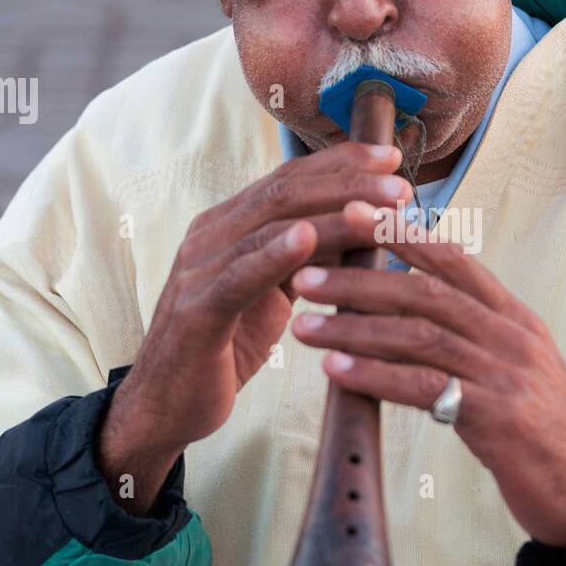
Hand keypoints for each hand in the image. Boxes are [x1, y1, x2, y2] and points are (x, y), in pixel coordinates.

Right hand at [96, 144, 411, 512]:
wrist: (165, 406)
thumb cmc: (224, 347)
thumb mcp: (273, 295)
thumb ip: (306, 260)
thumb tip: (361, 228)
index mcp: (228, 226)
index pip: (289, 179)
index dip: (340, 164)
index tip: (391, 159)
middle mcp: (210, 236)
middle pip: (285, 192)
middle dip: (347, 183)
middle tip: (400, 186)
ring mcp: (198, 270)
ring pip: (271, 227)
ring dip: (333, 216)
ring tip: (378, 210)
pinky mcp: (196, 311)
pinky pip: (239, 276)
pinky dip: (275, 255)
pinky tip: (308, 239)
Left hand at [289, 201, 565, 554]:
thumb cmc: (542, 434)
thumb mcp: (514, 371)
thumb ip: (473, 338)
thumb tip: (414, 313)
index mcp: (515, 319)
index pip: (453, 260)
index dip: (400, 233)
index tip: (351, 212)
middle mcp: (512, 337)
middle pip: (426, 292)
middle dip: (360, 279)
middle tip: (304, 273)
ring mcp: (507, 375)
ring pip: (419, 335)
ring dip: (354, 328)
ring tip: (304, 326)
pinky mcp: (498, 418)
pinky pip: (424, 388)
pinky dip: (375, 375)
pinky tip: (335, 371)